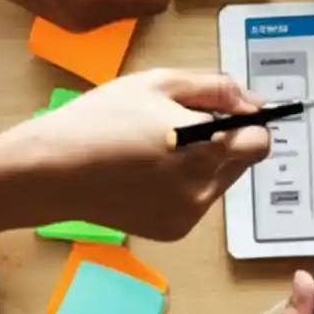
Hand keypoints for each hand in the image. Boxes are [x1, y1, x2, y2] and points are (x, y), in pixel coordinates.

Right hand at [12, 69, 269, 240]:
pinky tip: (150, 171)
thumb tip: (250, 100)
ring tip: (161, 147)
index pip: (261, 139)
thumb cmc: (100, 119)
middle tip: (185, 124)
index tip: (227, 110)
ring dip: (207, 162)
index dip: (248, 120)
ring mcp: (190, 214)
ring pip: (221, 181)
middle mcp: (205, 188)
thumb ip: (215, 87)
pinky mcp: (174, 230)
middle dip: (228, 140)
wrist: (52, 170)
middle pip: (245, 161)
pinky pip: (197, 201)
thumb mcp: (159, 83)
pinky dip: (186, 185)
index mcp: (207, 149)